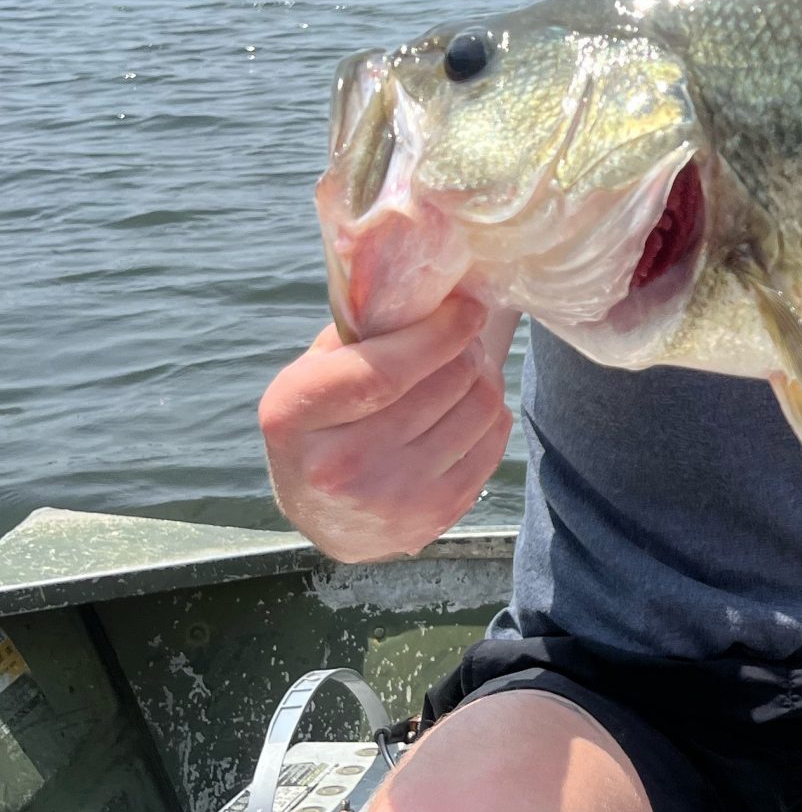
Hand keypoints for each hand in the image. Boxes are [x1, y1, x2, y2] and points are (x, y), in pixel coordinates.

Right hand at [258, 294, 514, 563]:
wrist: (326, 519)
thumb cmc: (321, 427)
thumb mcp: (313, 375)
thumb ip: (358, 333)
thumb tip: (426, 291)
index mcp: (297, 415)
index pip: (385, 371)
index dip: (439, 334)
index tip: (467, 308)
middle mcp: (340, 464)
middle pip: (441, 387)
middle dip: (467, 350)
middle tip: (466, 336)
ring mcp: (389, 497)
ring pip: (476, 412)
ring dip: (485, 379)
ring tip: (471, 369)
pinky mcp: (432, 517)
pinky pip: (491, 447)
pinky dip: (493, 417)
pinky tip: (473, 406)